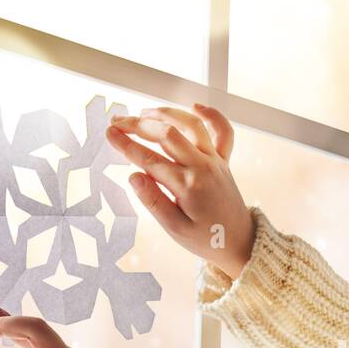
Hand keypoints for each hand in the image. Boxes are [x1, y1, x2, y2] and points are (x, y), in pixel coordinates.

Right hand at [106, 102, 254, 279]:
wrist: (240, 241)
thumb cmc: (206, 238)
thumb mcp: (175, 229)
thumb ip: (154, 202)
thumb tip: (133, 176)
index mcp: (188, 185)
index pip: (149, 159)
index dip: (126, 144)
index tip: (109, 134)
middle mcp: (203, 167)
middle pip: (168, 133)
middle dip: (139, 124)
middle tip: (117, 121)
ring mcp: (215, 160)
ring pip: (191, 125)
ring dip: (167, 113)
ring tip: (143, 113)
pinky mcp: (224, 160)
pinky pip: (223, 131)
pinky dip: (212, 115)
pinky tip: (195, 106)